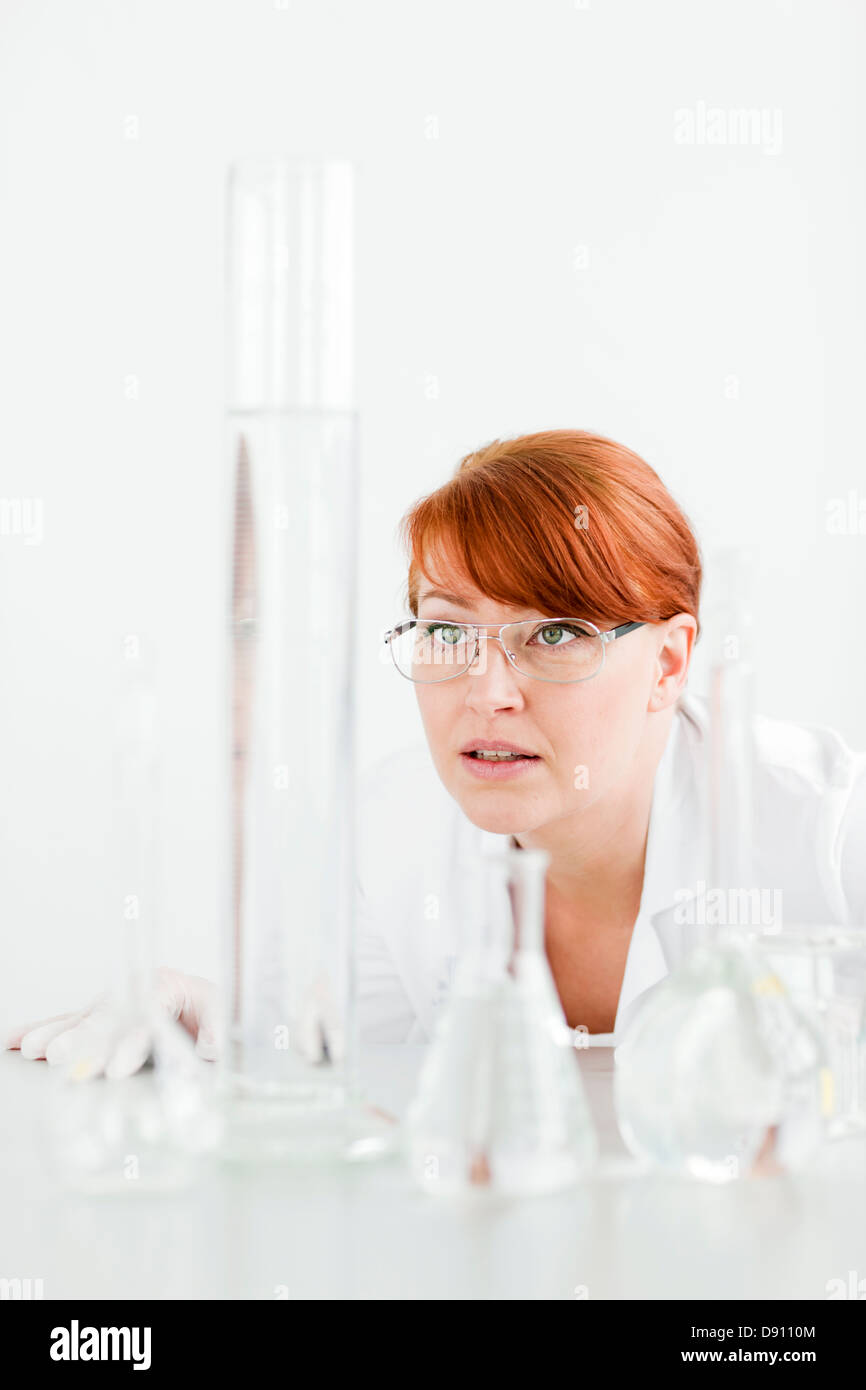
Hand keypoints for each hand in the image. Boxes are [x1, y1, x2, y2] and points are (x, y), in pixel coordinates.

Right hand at [2, 967, 219, 1077]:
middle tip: (63, 1058)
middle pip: (107, 1016)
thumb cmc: (211, 1011)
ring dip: (56, 1034)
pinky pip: (68, 1022)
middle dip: (84, 1039)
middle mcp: (135, 990)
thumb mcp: (223, 1015)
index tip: (116, 1068)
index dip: (130, 1042)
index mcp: (167, 985)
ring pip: (83, 1018)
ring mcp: (115, 1003)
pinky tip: (17, 1040)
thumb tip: (208, 1045)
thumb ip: (216, 1029)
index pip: (145, 1015)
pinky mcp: (100, 1017)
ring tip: (35, 1050)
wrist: (205, 1006)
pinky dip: (41, 1029)